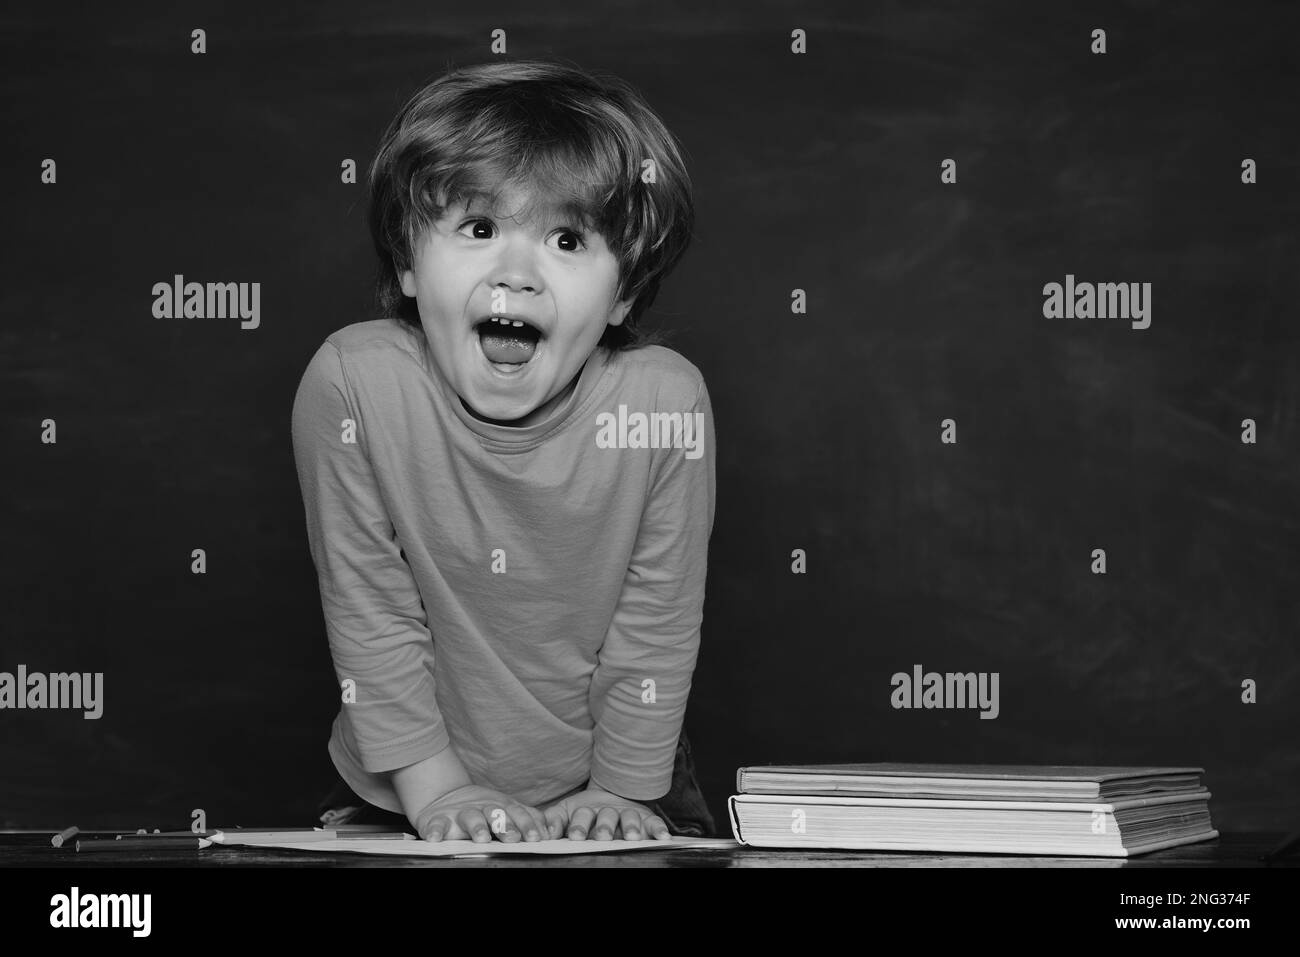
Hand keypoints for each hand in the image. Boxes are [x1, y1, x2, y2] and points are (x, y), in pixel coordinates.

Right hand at [414, 785, 550, 842]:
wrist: (445, 798)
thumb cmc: (482, 810)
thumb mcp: (504, 811)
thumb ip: (526, 818)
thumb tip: (550, 831)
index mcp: (501, 807)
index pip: (518, 814)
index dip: (527, 825)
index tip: (536, 838)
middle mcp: (483, 808)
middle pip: (496, 814)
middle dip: (505, 825)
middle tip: (513, 837)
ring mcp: (460, 813)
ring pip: (470, 817)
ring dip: (476, 827)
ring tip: (481, 838)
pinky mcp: (438, 819)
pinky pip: (436, 824)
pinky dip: (436, 830)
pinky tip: (436, 838)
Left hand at [541, 786, 670, 841]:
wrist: (610, 795)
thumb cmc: (585, 814)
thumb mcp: (566, 814)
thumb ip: (554, 821)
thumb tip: (542, 832)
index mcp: (586, 811)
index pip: (582, 815)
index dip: (579, 825)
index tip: (575, 836)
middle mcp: (608, 812)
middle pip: (607, 816)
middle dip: (605, 826)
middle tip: (603, 836)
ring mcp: (627, 814)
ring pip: (629, 817)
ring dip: (630, 826)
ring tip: (631, 837)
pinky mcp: (645, 818)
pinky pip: (653, 821)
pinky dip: (658, 828)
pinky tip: (663, 837)